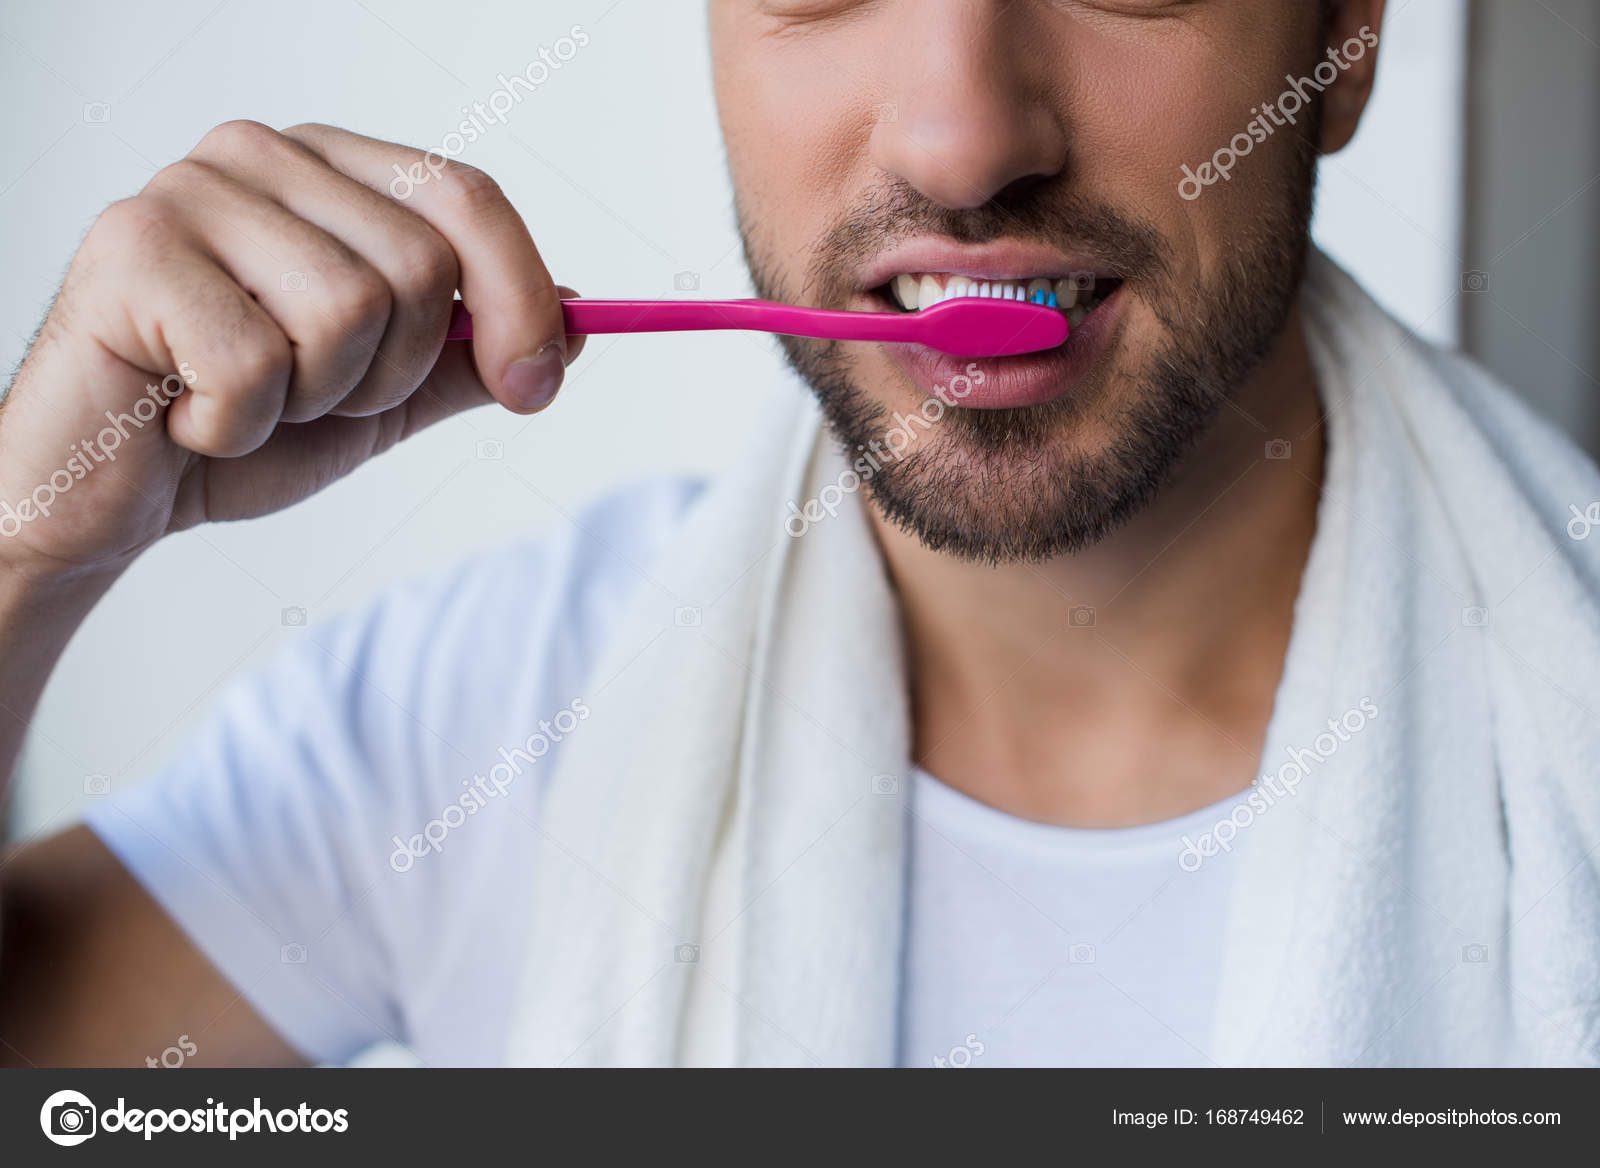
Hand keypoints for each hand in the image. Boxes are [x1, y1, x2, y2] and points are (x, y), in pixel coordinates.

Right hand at [0, 120, 582, 579]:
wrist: (108, 494)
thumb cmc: (240, 430)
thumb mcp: (383, 397)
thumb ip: (469, 356)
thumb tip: (581, 320)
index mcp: (331, 171)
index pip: (468, 198)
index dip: (521, 298)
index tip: (535, 385)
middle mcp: (263, 155)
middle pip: (420, 264)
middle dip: (389, 373)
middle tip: (313, 398)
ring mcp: (191, 191)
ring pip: (348, 310)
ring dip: (313, 401)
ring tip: (247, 403)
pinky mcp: (131, 248)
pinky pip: (258, 360)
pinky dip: (236, 426)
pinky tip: (189, 417)